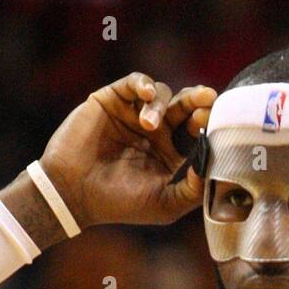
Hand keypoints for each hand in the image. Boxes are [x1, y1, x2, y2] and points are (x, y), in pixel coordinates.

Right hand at [41, 72, 215, 228]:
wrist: (73, 194)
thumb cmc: (119, 205)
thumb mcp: (165, 205)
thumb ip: (193, 189)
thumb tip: (214, 166)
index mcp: (169, 152)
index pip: (195, 130)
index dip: (206, 122)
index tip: (212, 120)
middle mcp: (154, 131)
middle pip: (183, 106)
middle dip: (197, 100)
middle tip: (207, 97)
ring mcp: (132, 114)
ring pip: (160, 94)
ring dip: (161, 105)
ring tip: (148, 126)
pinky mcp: (111, 100)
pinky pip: (133, 82)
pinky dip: (143, 85)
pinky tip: (146, 95)